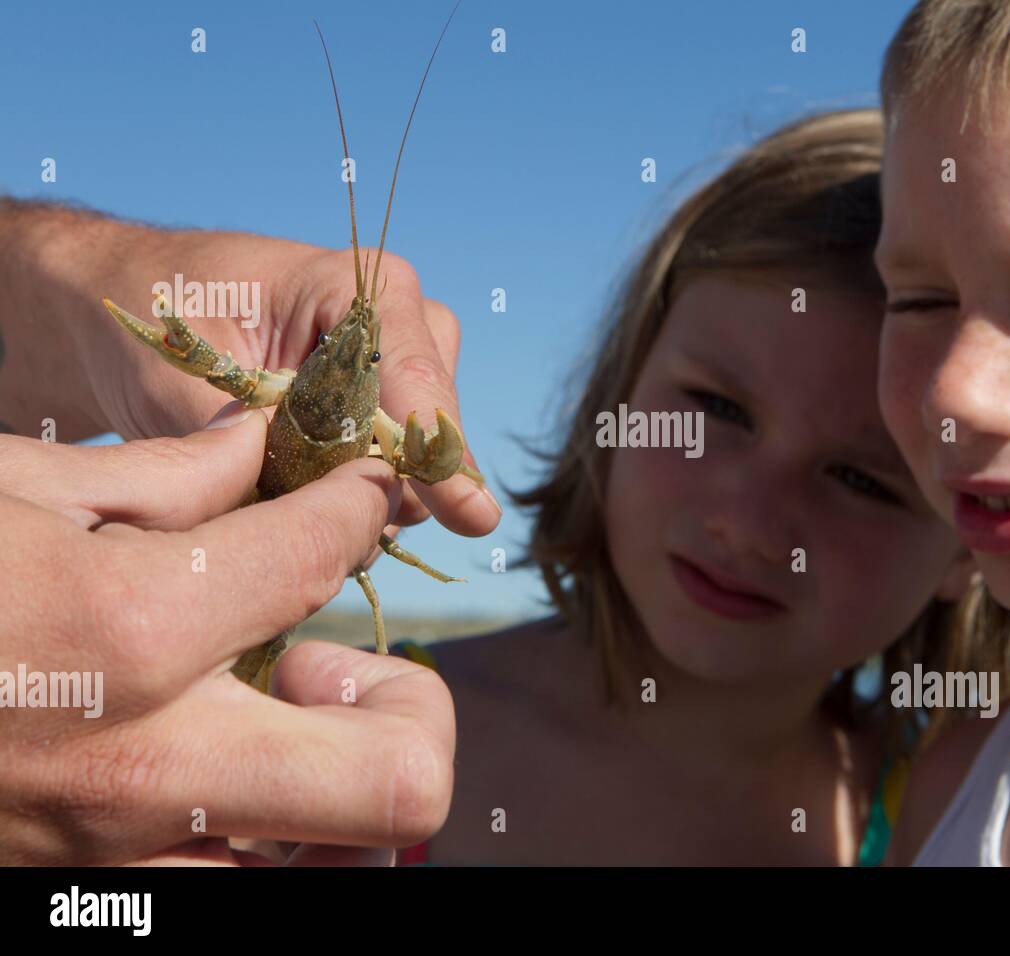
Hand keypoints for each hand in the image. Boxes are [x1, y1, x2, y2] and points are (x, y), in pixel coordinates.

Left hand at [0, 204, 498, 536]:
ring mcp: (394, 367)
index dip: (440, 452)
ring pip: (416, 457)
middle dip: (391, 480)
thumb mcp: (188, 377)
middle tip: (320, 517)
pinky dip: (351, 496)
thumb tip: (320, 514)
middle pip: (431, 424)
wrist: (142, 300)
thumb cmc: (162, 314)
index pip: (415, 376)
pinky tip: (300, 497)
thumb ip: (256, 441)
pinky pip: (393, 469)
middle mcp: (395, 323)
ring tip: (286, 497)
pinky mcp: (381, 408)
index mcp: (356, 286)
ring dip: (365, 493)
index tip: (471, 516)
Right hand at [0, 412, 454, 865]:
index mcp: (128, 629)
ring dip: (340, 779)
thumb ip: (171, 477)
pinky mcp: (87, 904)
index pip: (325, 554)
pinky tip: (206, 768)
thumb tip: (271, 445)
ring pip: (340, 857)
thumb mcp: (12, 490)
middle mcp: (148, 768)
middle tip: (330, 662)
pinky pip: (243, 884)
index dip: (357, 500)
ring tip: (265, 717)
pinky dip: (266, 830)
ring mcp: (122, 859)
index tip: (349, 490)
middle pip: (402, 782)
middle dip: (409, 710)